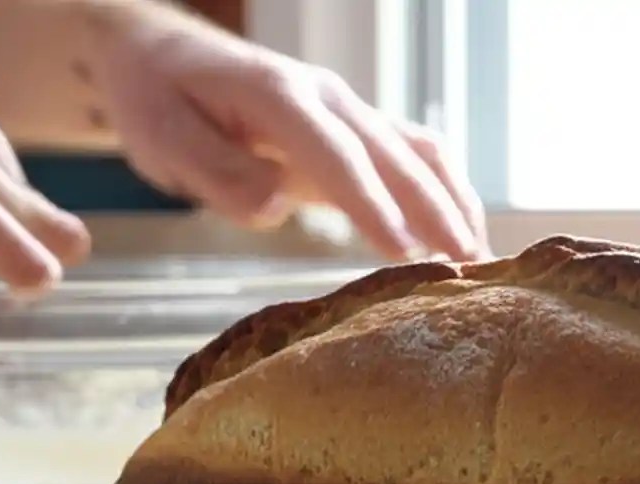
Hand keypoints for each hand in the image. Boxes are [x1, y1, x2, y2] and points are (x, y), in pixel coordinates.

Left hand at [85, 4, 487, 261]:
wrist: (164, 59)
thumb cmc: (160, 101)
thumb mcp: (163, 138)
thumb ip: (216, 173)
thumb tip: (275, 207)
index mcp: (280, 95)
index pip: (336, 155)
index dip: (372, 205)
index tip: (403, 252)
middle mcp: (328, 98)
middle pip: (395, 155)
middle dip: (436, 210)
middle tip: (469, 269)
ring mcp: (349, 113)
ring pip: (420, 153)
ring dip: (454, 204)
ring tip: (480, 263)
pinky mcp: (356, 134)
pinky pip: (414, 158)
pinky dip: (445, 195)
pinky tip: (461, 238)